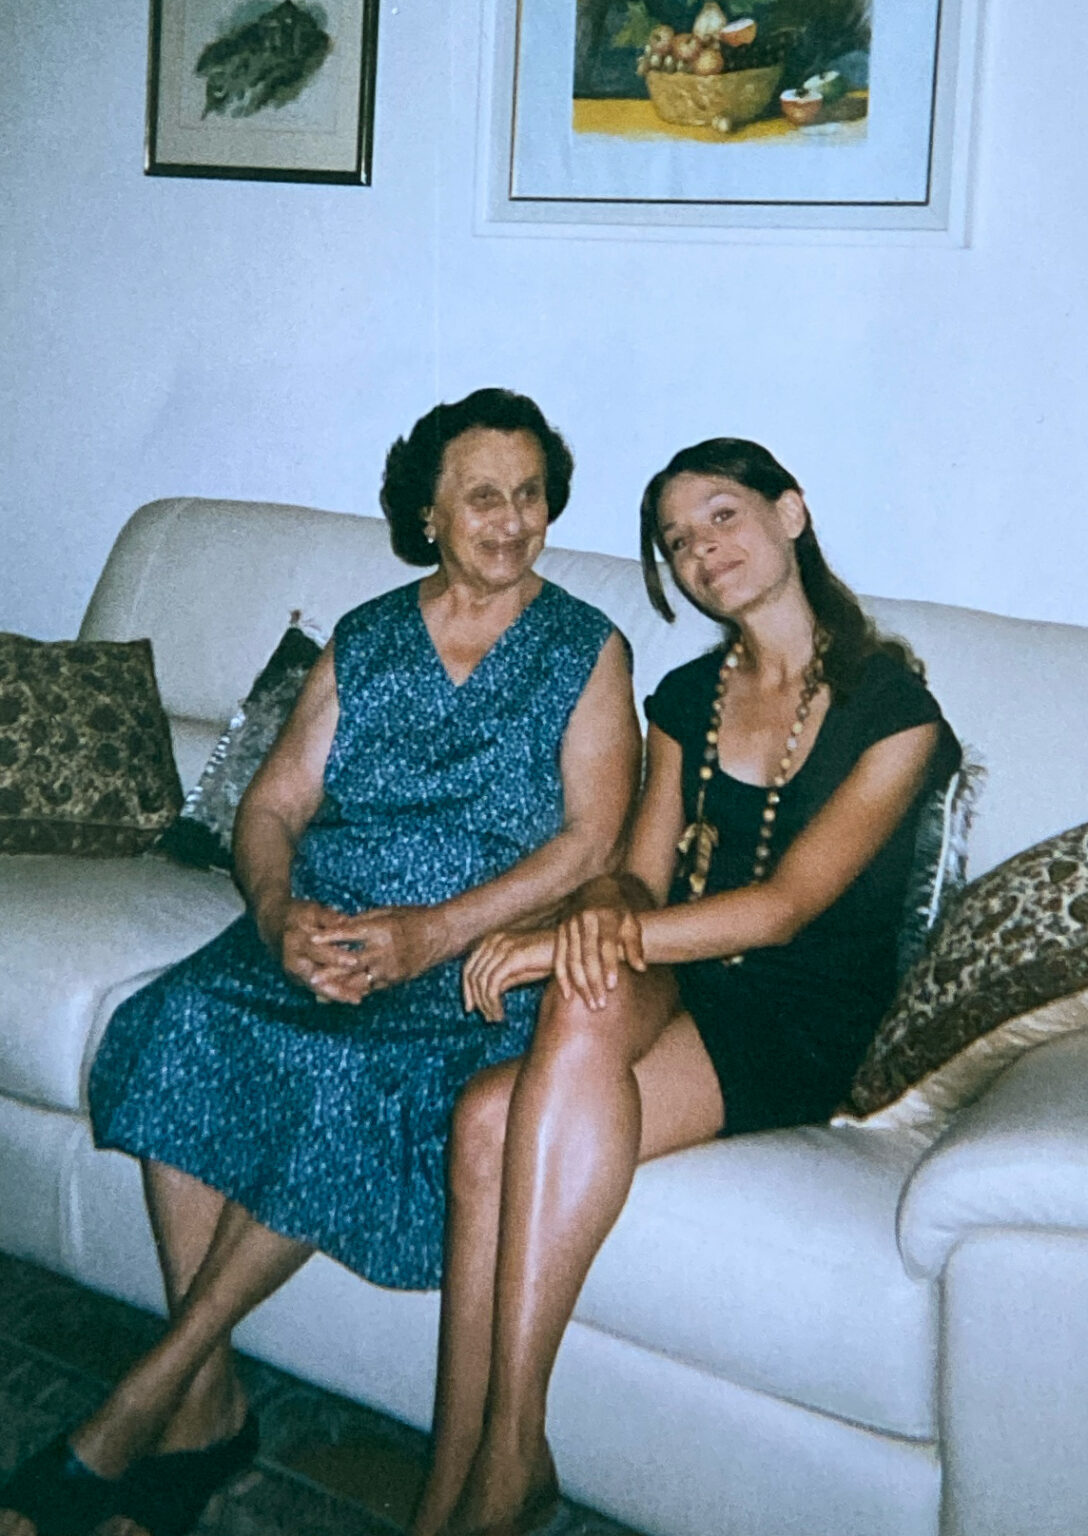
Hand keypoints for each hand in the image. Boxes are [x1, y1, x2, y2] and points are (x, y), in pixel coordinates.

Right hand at [265, 899, 361, 1001]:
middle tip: (357, 996)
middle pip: (315, 979)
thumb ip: (329, 917)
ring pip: (317, 988)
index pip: (317, 951)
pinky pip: (317, 989)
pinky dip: (333, 993)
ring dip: (336, 995)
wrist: (274, 924)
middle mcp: (292, 961)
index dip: (336, 957)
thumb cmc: (299, 915)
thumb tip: (345, 920)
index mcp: (296, 941)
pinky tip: (352, 996)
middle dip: (336, 989)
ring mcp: (294, 973)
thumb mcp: (312, 910)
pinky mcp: (298, 979)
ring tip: (357, 999)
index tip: (355, 961)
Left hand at [311, 905, 450, 998]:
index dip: (331, 937)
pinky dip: (356, 992)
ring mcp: (390, 969)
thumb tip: (338, 927)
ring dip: (339, 988)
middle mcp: (384, 951)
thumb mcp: (387, 913)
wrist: (441, 935)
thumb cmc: (414, 918)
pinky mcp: (395, 980)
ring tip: (320, 994)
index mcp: (381, 930)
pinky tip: (341, 997)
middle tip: (311, 977)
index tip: (313, 939)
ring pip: (360, 981)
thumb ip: (362, 921)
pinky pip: (372, 988)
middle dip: (330, 972)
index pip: (351, 933)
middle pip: (352, 963)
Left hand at [462, 931, 555, 1022]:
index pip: (468, 967)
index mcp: (491, 940)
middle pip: (471, 975)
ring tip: (496, 1018)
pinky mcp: (513, 956)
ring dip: (486, 1005)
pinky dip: (493, 1003)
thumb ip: (501, 978)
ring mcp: (503, 946)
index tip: (470, 1008)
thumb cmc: (546, 960)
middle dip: (476, 1000)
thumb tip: (484, 997)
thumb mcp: (518, 969)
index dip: (467, 990)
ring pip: (482, 982)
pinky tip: (501, 1014)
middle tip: (487, 1017)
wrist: (570, 950)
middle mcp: (494, 940)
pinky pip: (493, 984)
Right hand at [555, 903, 645, 1011]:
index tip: (612, 986)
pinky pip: (558, 959)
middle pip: (587, 955)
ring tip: (591, 1004)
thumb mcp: (632, 924)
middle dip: (593, 982)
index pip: (606, 943)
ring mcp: (569, 925)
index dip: (609, 965)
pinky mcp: (559, 932)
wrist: (597, 892)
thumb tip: (641, 968)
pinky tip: (568, 996)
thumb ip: (636, 946)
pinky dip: (562, 979)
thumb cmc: (619, 915)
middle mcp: (584, 919)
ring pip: (572, 960)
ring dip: (580, 985)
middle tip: (601, 1004)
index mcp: (605, 915)